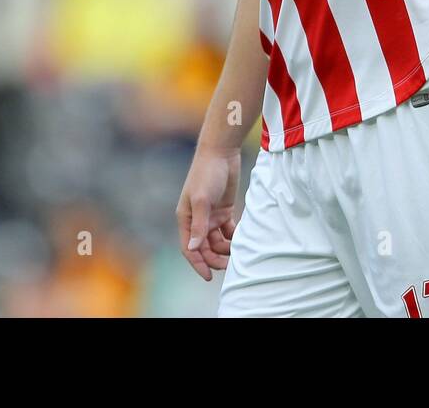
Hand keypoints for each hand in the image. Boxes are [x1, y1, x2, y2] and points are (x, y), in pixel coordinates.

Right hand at [175, 145, 239, 280]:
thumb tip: (194, 248)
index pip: (189, 248)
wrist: (221, 152)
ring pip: (217, 241)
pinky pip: (228, 231)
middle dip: (215, 258)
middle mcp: (197, 220)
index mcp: (186, 219)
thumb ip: (199, 224)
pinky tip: (242, 241)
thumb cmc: (207, 174)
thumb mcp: (202, 200)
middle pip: (205, 248)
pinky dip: (234, 238)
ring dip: (226, 249)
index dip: (198, 264)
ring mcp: (211, 216)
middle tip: (229, 266)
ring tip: (238, 252)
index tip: (208, 277)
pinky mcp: (224, 210)